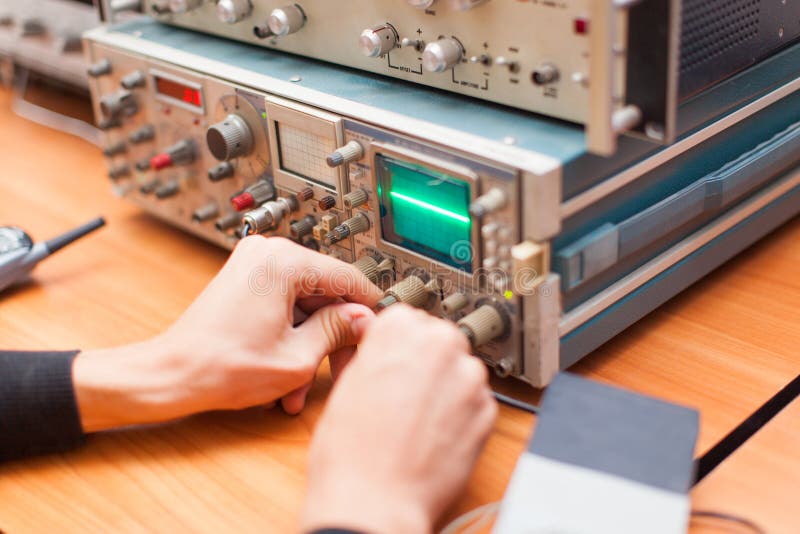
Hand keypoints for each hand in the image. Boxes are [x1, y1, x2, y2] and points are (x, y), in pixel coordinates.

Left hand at [72, 236, 382, 431]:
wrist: (171, 374)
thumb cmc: (220, 366)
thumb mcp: (297, 357)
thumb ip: (339, 331)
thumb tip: (366, 319)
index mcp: (284, 262)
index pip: (348, 278)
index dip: (370, 308)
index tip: (381, 327)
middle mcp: (269, 253)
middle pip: (326, 293)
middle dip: (334, 336)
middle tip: (342, 367)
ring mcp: (255, 264)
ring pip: (306, 304)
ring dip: (311, 344)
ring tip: (303, 386)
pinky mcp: (246, 279)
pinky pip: (285, 305)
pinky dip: (292, 336)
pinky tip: (289, 372)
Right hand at [302, 305, 496, 533]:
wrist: (375, 501)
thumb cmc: (350, 451)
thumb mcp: (346, 383)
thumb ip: (371, 353)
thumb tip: (378, 345)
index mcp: (400, 328)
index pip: (408, 317)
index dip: (398, 344)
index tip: (396, 360)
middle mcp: (439, 343)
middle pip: (439, 339)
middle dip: (426, 362)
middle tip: (404, 393)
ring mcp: (468, 377)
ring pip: (460, 370)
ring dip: (446, 387)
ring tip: (417, 419)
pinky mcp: (488, 411)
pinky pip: (475, 401)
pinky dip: (461, 414)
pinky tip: (434, 434)